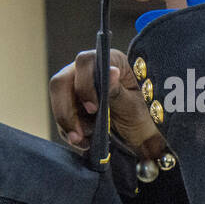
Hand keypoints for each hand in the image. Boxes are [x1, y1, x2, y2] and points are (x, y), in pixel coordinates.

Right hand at [50, 47, 167, 159]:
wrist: (145, 135)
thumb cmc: (145, 114)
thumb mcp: (135, 106)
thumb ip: (118, 91)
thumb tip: (110, 72)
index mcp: (110, 61)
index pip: (86, 62)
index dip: (84, 84)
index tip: (93, 109)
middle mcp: (89, 71)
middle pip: (62, 82)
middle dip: (66, 110)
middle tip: (80, 133)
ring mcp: (78, 88)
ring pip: (58, 101)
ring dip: (67, 123)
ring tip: (84, 141)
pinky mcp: (73, 106)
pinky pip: (62, 117)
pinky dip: (69, 131)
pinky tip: (85, 142)